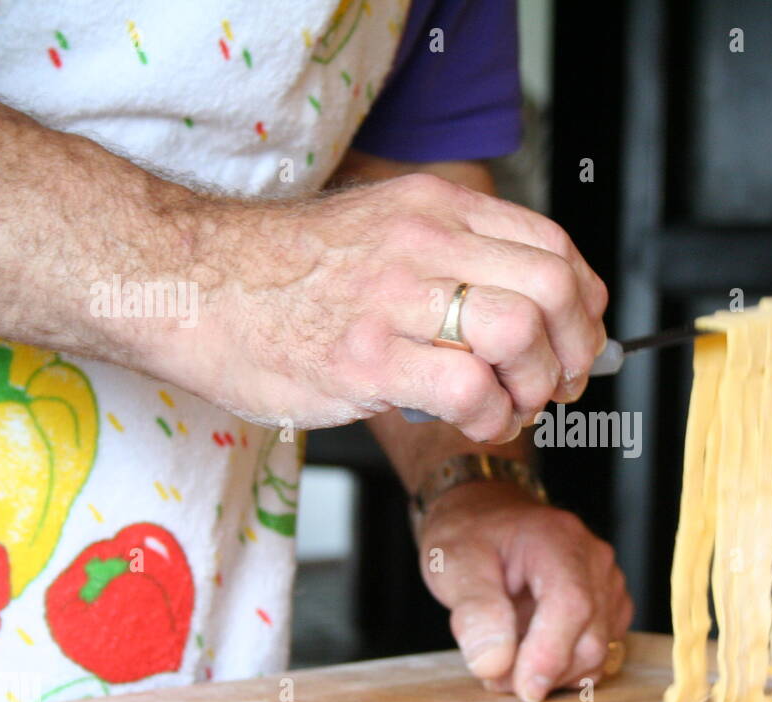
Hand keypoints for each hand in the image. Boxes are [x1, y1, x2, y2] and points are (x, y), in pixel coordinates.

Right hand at [179, 173, 607, 441]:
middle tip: (555, 387)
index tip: (576, 342)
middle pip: (553, 289)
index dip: (583, 305)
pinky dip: (492, 417)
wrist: (187, 284)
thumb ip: (451, 258)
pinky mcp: (366, 358)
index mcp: (435, 208)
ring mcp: (395, 299)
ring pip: (522, 334)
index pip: (553, 245)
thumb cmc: (283, 274)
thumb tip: (526, 310)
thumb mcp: (381, 233)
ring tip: (508, 407)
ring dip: (535, 387)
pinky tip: (471, 422)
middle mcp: (425, 242)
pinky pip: (471, 387)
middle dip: (574, 352)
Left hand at [416, 481, 632, 701]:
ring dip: (553, 675)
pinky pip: (600, 652)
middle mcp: (593, 558)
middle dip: (543, 673)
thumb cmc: (471, 536)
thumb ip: (472, 610)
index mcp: (557, 539)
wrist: (488, 517)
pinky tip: (530, 656)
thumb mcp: (452, 563)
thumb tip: (494, 663)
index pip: (571, 604)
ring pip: (598, 652)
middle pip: (590, 637)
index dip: (550, 655)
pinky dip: (566, 669)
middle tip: (493, 677)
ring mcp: (607, 582)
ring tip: (506, 664)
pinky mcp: (609, 604)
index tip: (523, 689)